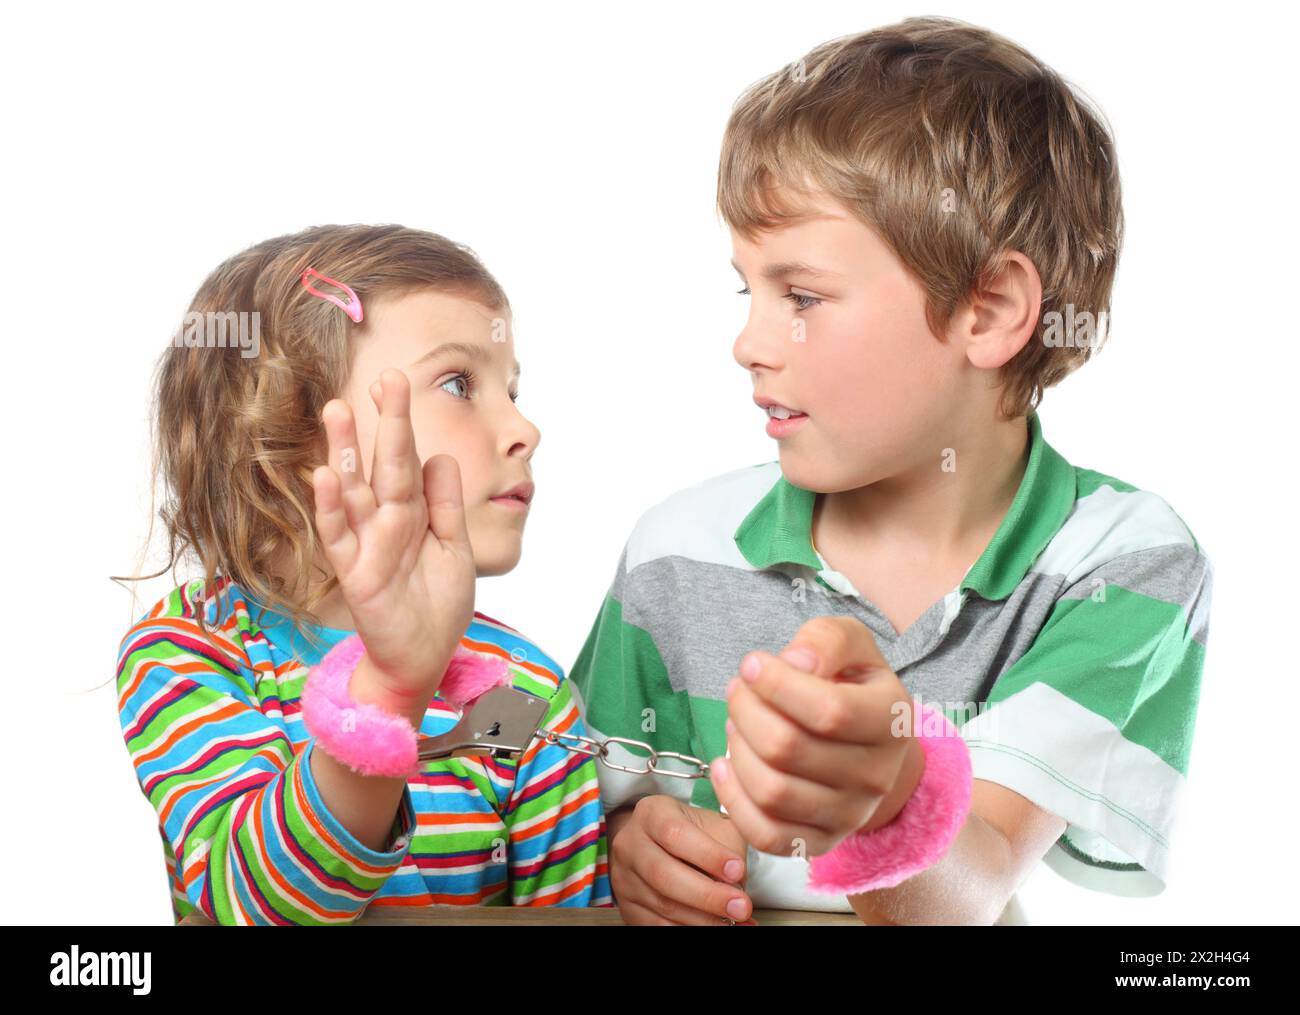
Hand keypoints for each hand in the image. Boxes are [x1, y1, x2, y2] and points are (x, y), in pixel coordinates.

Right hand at [311, 368, 475, 698]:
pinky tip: (325, 476)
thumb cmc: (437, 602)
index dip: (402, 423)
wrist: (423, 658)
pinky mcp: (355, 572)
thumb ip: (447, 505)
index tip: (397, 382)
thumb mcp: (455, 548)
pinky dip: (332, 507)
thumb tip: (440, 457)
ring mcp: (367, 543)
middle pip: (382, 464)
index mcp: (414, 512)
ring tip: (337, 410)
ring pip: (353, 490)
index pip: (407, 458)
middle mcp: (387, 520)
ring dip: (344, 451)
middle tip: (385, 379)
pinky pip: (340, 535)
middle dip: (383, 423)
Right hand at [608, 796, 756, 925]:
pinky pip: (658, 925)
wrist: (659, 843)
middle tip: (741, 906)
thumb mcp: (713, 826)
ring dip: (704, 918)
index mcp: (652, 813)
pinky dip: (692, 929)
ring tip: (736, 920)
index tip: (738, 869)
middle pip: (664, 875)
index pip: (675, 833)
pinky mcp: (628, 907)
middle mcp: (631, 844)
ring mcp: (625, 878)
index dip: (708, 855)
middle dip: (708, 895)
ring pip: (663, 905)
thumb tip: (736, 889)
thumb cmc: (694, 833)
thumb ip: (726, 850)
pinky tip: (718, 926)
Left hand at [709, 616, 925, 856]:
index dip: (777, 685)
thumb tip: (795, 661)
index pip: (830, 711)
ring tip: (736, 723)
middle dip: (746, 711)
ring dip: (738, 749)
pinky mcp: (821, 841)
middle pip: (788, 749)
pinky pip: (766, 835)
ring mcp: (850, 814)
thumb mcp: (851, 645)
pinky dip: (733, 799)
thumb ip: (827, 639)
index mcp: (891, 721)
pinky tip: (726, 764)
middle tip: (738, 690)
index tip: (752, 664)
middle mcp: (876, 775)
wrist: (869, 744)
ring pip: (772, 792)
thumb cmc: (851, 685)